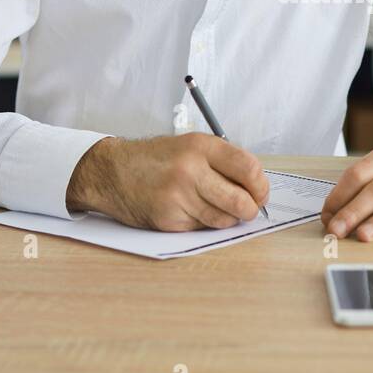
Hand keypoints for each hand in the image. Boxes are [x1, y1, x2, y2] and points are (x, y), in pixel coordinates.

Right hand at [66, 134, 268, 230]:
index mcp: (201, 146)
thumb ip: (222, 161)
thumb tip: (256, 186)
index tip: (260, 193)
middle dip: (250, 209)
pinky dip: (202, 223)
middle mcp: (191, 170)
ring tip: (217, 208)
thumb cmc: (155, 159)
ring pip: (223, 219)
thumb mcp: (190, 145)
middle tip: (248, 209)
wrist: (112, 171)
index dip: (261, 186)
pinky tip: (190, 210)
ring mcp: (178, 196)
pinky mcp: (168, 219)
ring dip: (227, 218)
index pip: (249, 168)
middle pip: (241, 200)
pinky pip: (201, 227)